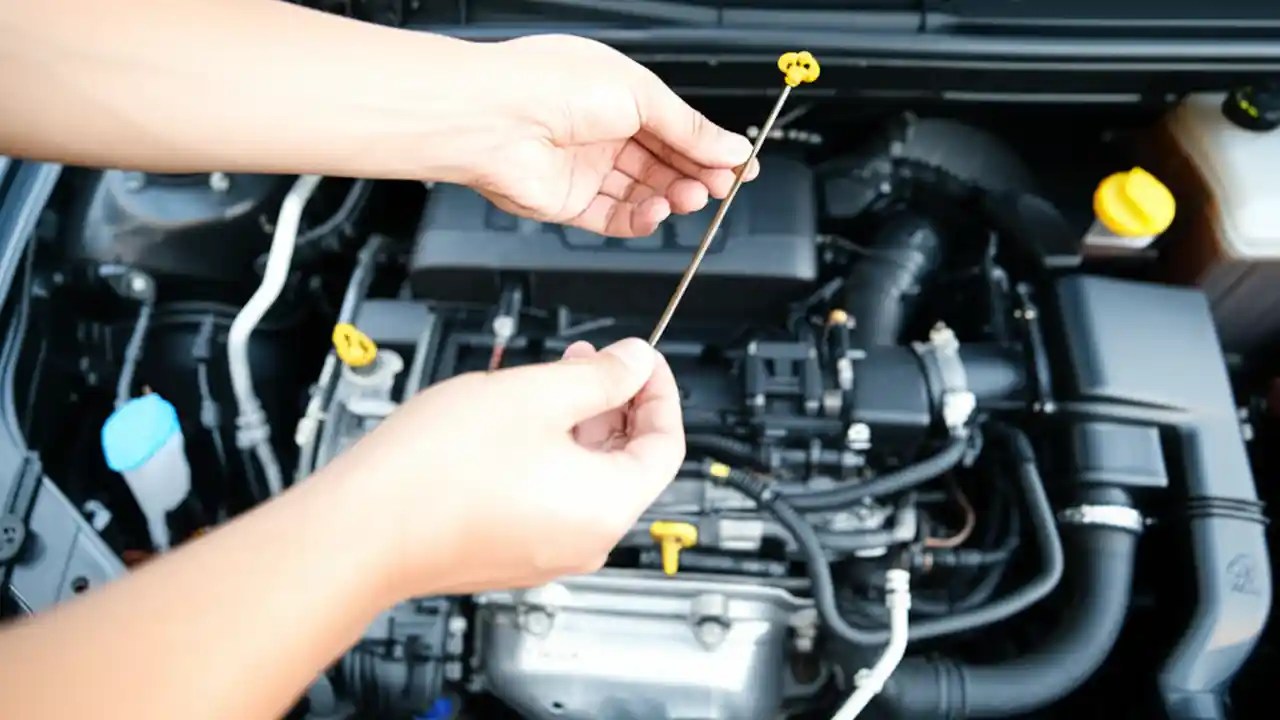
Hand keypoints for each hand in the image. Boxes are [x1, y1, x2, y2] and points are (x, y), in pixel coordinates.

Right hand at [322, 338, 684, 599]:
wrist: (361, 529)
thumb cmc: (435, 471)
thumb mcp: (535, 394)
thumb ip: (600, 375)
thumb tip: (636, 363)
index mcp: (607, 506)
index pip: (667, 444)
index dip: (659, 390)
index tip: (640, 359)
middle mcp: (586, 541)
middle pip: (628, 463)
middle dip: (616, 403)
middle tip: (590, 360)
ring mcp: (547, 554)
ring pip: (586, 480)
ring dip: (579, 426)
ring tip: (546, 384)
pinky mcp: (510, 554)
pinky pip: (551, 499)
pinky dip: (550, 457)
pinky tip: (517, 424)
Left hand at [444, 34, 758, 236]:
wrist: (497, 117)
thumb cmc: (550, 84)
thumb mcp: (642, 94)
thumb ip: (689, 128)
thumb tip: (731, 146)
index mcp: (616, 92)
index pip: (675, 126)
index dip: (709, 147)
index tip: (740, 165)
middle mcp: (599, 129)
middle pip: (662, 162)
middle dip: (697, 174)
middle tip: (723, 186)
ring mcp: (584, 166)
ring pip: (642, 192)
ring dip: (673, 197)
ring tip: (693, 197)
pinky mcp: (570, 202)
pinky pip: (615, 217)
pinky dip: (642, 219)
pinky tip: (659, 212)